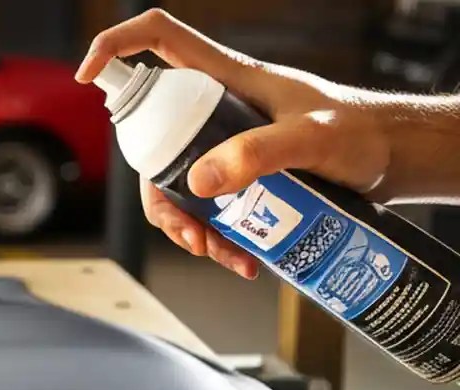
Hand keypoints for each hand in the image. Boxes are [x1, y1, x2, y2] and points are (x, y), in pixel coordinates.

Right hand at [76, 10, 392, 279]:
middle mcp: (214, 109)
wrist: (391, 161)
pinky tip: (241, 258)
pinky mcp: (235, 176)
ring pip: (174, 185)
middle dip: (158, 195)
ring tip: (221, 254)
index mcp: (224, 78)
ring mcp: (221, 144)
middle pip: (151, 140)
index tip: (88, 76)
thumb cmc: (361, 132)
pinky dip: (214, 238)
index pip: (157, 39)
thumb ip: (259, 154)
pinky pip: (203, 208)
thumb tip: (198, 182)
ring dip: (186, 228)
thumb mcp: (312, 140)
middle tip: (187, 231)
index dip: (116, 46)